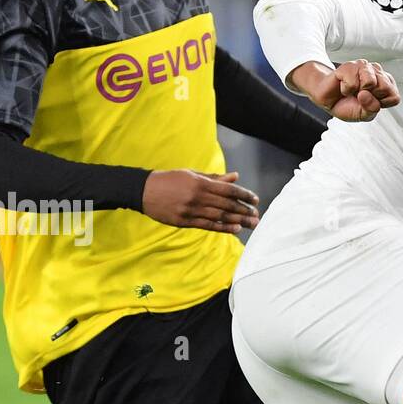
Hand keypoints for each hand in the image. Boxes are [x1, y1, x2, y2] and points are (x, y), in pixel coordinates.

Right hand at [142, 170, 259, 233]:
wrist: (145, 191)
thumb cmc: (170, 180)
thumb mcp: (192, 174)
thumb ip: (214, 178)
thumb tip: (235, 176)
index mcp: (200, 183)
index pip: (228, 189)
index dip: (243, 194)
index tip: (255, 200)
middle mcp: (198, 197)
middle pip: (227, 205)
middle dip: (245, 210)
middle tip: (257, 215)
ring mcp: (191, 210)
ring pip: (220, 216)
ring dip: (238, 220)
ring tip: (252, 224)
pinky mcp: (185, 221)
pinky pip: (208, 225)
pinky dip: (223, 228)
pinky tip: (236, 229)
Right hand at [291, 59, 398, 120]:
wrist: (328, 100)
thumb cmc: (348, 105)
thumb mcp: (364, 115)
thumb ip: (371, 108)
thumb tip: (366, 93)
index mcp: (386, 85)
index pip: (394, 97)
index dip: (382, 104)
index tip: (370, 103)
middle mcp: (377, 73)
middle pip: (385, 87)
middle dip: (370, 98)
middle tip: (360, 97)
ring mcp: (364, 67)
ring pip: (370, 81)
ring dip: (357, 92)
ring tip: (352, 91)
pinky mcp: (349, 65)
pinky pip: (352, 82)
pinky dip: (346, 89)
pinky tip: (344, 87)